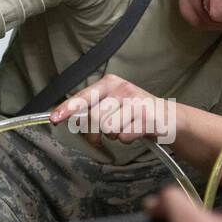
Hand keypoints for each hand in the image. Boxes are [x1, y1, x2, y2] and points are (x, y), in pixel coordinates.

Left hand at [48, 74, 171, 146]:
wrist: (167, 117)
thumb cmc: (134, 112)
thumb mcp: (112, 104)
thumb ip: (92, 109)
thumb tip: (68, 119)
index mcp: (109, 83)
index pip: (83, 97)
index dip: (66, 109)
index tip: (54, 119)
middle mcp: (122, 89)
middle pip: (94, 118)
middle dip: (96, 132)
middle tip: (104, 134)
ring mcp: (136, 102)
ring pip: (109, 129)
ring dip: (115, 135)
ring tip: (125, 128)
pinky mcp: (147, 117)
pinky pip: (125, 137)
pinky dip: (128, 139)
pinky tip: (137, 131)